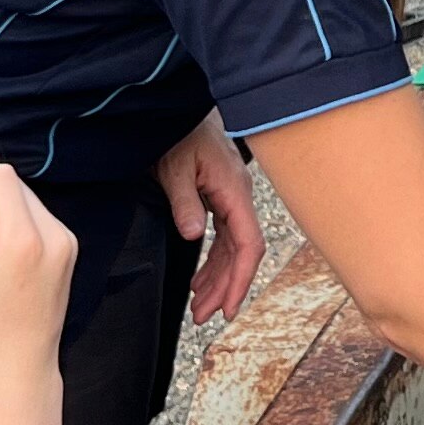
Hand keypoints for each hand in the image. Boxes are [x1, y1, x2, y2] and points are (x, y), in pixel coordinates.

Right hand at [0, 162, 75, 376]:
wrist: (21, 358)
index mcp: (26, 239)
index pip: (2, 176)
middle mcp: (55, 234)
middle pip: (17, 185)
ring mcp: (67, 241)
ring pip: (29, 200)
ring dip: (7, 218)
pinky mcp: (70, 248)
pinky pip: (40, 218)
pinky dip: (22, 229)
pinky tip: (13, 263)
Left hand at [156, 120, 265, 326]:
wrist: (178, 108)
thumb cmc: (179, 132)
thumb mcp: (175, 166)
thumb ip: (184, 201)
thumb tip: (194, 235)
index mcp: (234, 190)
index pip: (248, 244)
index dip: (241, 279)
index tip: (228, 307)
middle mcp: (237, 197)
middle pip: (241, 252)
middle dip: (225, 287)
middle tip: (203, 316)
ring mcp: (230, 198)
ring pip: (231, 248)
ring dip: (217, 279)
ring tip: (199, 306)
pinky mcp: (219, 197)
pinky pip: (222, 237)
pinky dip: (212, 262)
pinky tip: (200, 280)